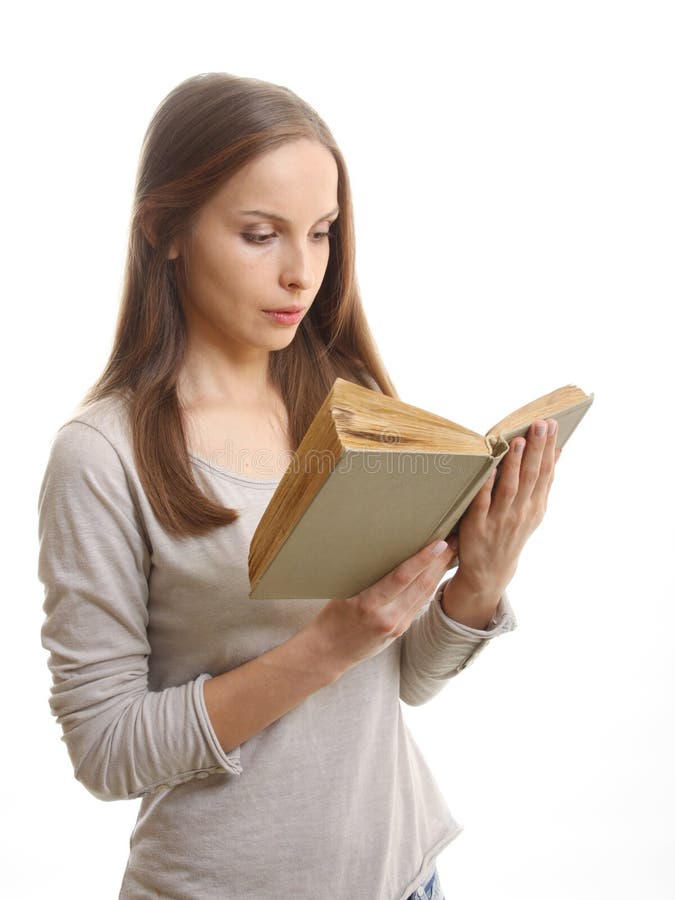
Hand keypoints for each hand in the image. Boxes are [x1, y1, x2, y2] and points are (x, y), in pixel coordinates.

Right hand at [305, 538, 455, 675]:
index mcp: (368, 604)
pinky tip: (437, 574)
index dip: (423, 559)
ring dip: (440, 572)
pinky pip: (419, 604)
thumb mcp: (343, 593)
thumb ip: (365, 576)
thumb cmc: (331, 617)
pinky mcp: (400, 630)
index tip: (439, 542)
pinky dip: (430, 586)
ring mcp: (397, 626)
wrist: (328, 653)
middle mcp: (387, 617)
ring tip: (452, 552)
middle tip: (456, 539)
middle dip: (441, 561)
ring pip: (425, 594)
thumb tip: (385, 550)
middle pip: (421, 585)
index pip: (402, 577)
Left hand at [441, 418, 560, 627]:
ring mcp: (500, 520)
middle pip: (531, 476)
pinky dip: (487, 486)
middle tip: (540, 424)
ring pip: (509, 488)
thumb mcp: (533, 510)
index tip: (552, 425)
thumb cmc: (511, 532)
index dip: (549, 448)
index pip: (545, 473)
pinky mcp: (478, 526)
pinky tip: (489, 468)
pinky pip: (483, 503)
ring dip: (514, 464)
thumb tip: (557, 450)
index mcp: (536, 506)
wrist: (490, 571)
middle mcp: (521, 512)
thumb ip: (543, 482)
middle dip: (536, 449)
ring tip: (517, 440)